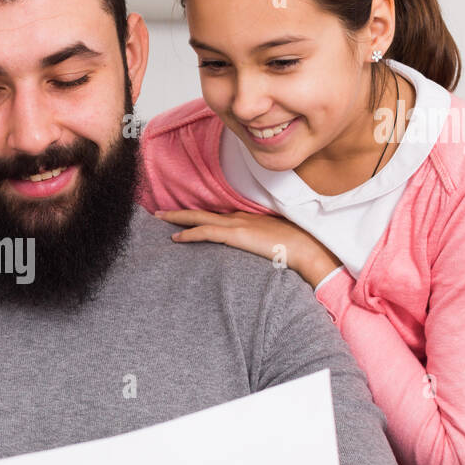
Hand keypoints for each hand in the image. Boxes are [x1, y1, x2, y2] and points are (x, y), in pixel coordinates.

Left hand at [155, 208, 340, 287]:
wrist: (305, 247)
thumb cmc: (293, 247)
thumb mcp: (271, 243)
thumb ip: (257, 244)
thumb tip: (253, 253)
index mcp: (246, 219)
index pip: (216, 216)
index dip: (199, 216)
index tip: (184, 217)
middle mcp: (238, 217)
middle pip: (202, 212)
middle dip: (180, 212)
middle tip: (160, 213)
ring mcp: (236, 224)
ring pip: (199, 218)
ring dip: (178, 218)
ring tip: (159, 219)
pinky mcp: (236, 234)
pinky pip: (206, 232)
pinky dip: (189, 234)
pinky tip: (176, 238)